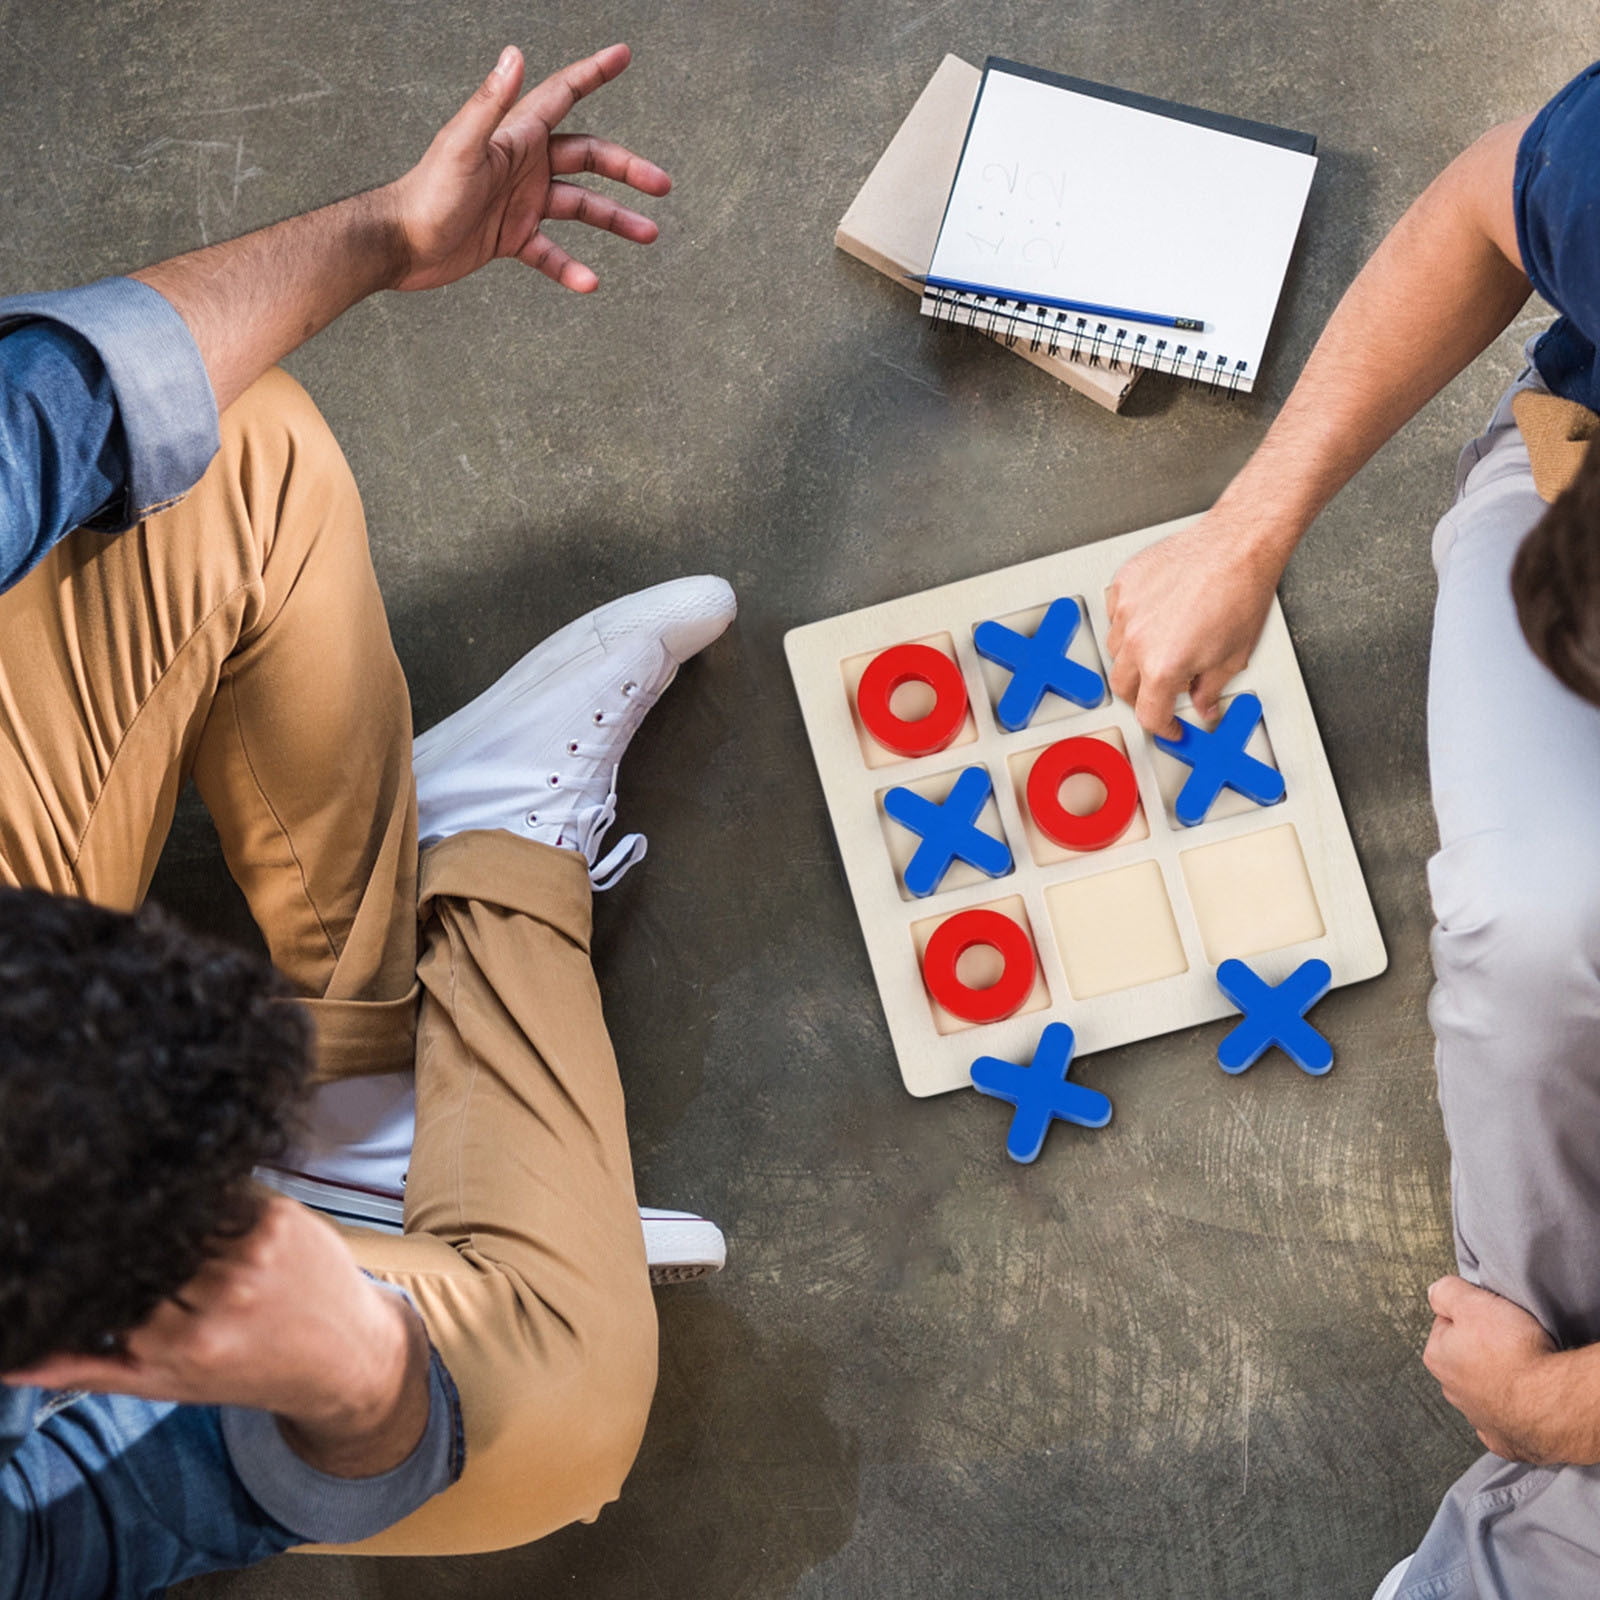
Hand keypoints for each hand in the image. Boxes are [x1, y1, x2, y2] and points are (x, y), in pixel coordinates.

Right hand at [4, 1196, 429, 1476]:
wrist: (345, 1354)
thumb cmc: (249, 1371)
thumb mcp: (166, 1384)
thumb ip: (89, 1369)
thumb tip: (10, 1363)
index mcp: (189, 1342)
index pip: (113, 1293)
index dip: (102, 1280)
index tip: (98, 1272)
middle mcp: (225, 1294)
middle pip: (146, 1251)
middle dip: (136, 1252)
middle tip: (131, 1247)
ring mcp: (257, 1248)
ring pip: (180, 1219)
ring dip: (171, 1225)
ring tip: (173, 1237)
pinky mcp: (281, 1212)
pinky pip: (220, 1194)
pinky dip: (206, 1202)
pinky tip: (204, 1214)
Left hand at [383, 42, 671, 293]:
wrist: (400, 243)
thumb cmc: (426, 192)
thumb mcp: (462, 146)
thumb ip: (491, 103)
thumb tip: (515, 54)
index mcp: (516, 136)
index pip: (563, 95)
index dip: (594, 73)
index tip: (623, 55)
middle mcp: (524, 165)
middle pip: (589, 157)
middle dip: (627, 169)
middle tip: (662, 185)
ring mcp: (520, 202)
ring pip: (581, 206)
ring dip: (615, 219)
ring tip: (649, 233)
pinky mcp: (511, 237)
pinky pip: (551, 252)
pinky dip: (570, 267)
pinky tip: (590, 282)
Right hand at [1104, 513, 1287, 737]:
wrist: (1238, 544)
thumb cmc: (1241, 592)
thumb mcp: (1232, 656)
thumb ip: (1210, 689)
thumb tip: (1203, 705)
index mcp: (1163, 666)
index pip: (1149, 714)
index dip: (1163, 728)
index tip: (1170, 728)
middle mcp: (1138, 640)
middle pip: (1123, 686)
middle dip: (1142, 697)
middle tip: (1162, 694)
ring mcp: (1126, 609)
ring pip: (1115, 650)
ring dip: (1134, 659)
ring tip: (1161, 650)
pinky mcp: (1124, 584)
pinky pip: (1115, 614)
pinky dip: (1129, 623)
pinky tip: (1154, 619)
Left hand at [1422, 1275, 1577, 1463]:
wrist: (1551, 1402)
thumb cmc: (1513, 1352)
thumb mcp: (1473, 1302)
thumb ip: (1446, 1291)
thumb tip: (1437, 1291)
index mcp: (1437, 1356)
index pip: (1446, 1324)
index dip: (1470, 1315)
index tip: (1489, 1318)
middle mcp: (1451, 1391)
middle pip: (1464, 1358)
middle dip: (1482, 1349)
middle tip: (1508, 1342)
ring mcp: (1478, 1419)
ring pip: (1484, 1391)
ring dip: (1498, 1381)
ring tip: (1522, 1370)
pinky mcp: (1505, 1441)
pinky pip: (1506, 1422)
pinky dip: (1514, 1413)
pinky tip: (1525, 1403)